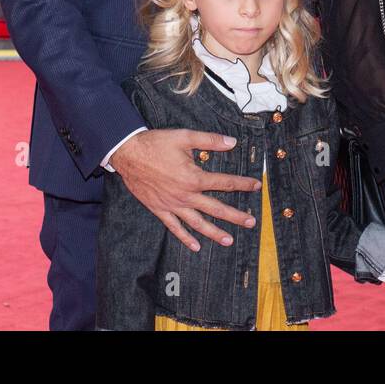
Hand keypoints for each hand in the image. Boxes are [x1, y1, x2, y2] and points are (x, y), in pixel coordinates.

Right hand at [110, 129, 261, 252]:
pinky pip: (175, 227)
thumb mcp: (184, 137)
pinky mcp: (159, 209)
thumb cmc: (156, 144)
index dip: (242, 184)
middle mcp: (185, 195)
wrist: (128, 153)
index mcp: (194, 177)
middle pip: (215, 208)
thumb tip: (232, 142)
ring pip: (197, 223)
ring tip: (228, 240)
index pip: (224, 182)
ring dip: (214, 232)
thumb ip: (210, 140)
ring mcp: (172, 205)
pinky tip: (196, 246)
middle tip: (251, 222)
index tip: (256, 186)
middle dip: (235, 216)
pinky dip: (185, 237)